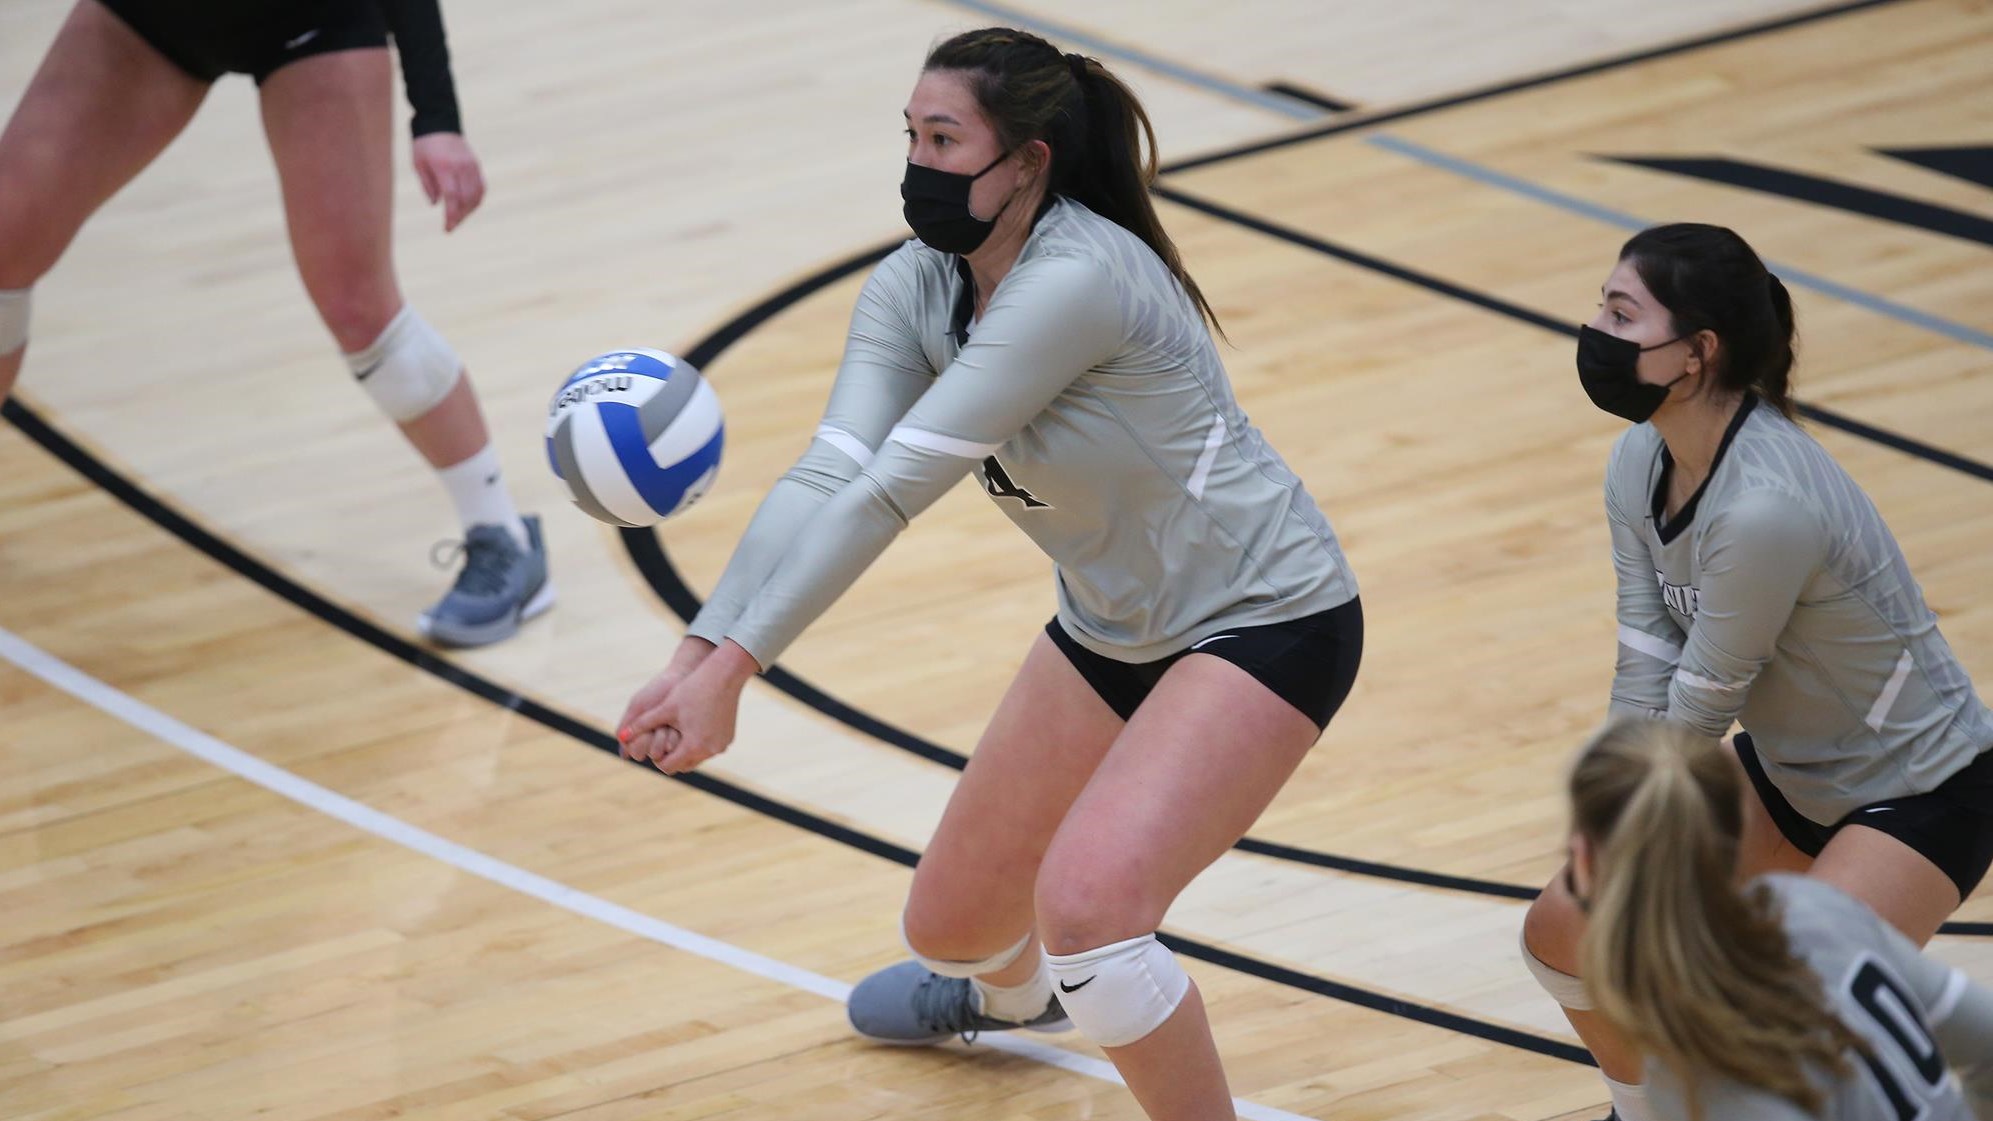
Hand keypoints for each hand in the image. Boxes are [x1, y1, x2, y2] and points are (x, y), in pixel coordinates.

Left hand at [411, 132, 485, 231]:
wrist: (440, 122)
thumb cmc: (424, 145)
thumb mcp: (418, 164)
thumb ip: (428, 185)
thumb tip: (436, 204)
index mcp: (444, 167)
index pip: (452, 197)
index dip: (451, 215)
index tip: (447, 228)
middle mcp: (461, 167)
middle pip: (466, 199)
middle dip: (460, 216)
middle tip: (451, 226)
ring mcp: (471, 166)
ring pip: (476, 195)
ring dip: (469, 210)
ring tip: (459, 218)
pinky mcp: (476, 165)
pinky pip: (481, 188)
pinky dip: (476, 200)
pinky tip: (468, 207)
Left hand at [624, 642, 760, 774]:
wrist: (725, 675)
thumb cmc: (692, 689)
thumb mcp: (665, 708)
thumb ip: (643, 724)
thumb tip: (620, 737)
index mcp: (692, 746)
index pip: (668, 767)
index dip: (657, 758)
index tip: (653, 744)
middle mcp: (709, 751)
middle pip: (683, 766)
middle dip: (671, 757)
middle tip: (663, 741)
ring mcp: (721, 746)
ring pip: (697, 758)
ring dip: (686, 751)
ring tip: (676, 734)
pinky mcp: (729, 739)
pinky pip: (710, 749)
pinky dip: (700, 744)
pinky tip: (693, 727)